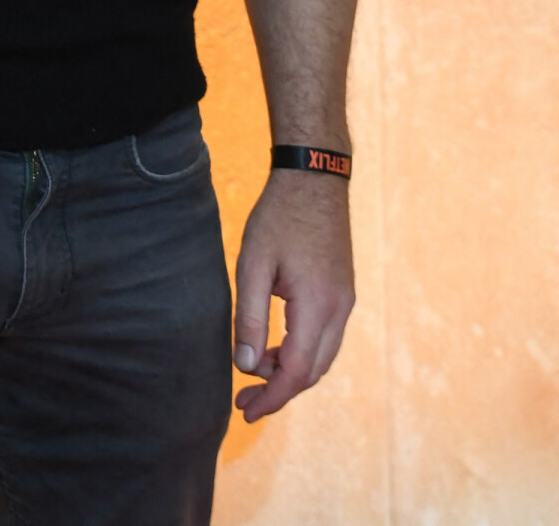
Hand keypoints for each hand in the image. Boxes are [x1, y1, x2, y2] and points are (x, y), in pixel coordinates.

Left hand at [232, 170, 354, 422]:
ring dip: (291, 372)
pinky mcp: (342, 291)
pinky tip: (275, 346)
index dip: (273, 398)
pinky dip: (301, 351)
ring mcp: (345, 301)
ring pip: (322, 356)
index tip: (246, 410)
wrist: (315, 177)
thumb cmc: (280, 216)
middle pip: (314, 371)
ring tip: (255, 372)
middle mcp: (340, 309)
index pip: (298, 372)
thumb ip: (250, 316)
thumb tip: (246, 365)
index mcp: (318, 306)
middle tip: (244, 398)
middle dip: (280, 391)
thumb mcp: (254, 263)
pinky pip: (325, 337)